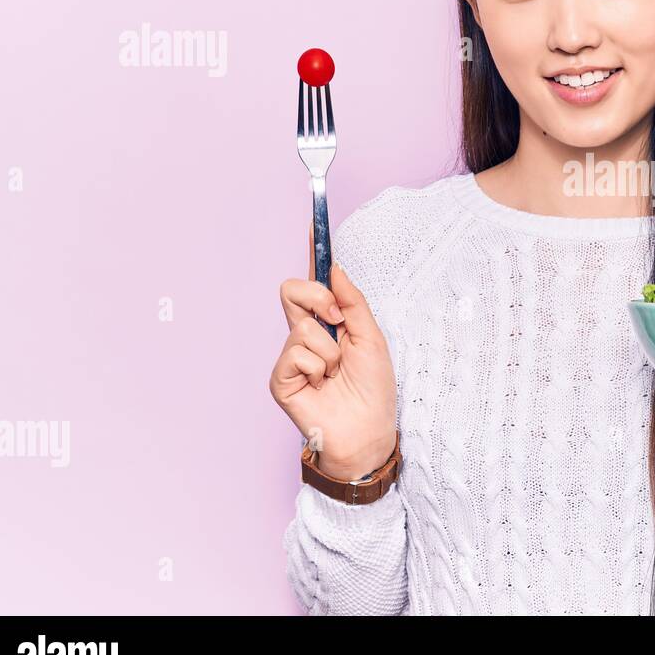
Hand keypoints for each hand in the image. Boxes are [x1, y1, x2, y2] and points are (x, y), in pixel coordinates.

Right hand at [268, 222, 397, 480]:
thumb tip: (334, 268)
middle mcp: (304, 336)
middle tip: (339, 321)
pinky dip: (318, 366)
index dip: (311, 254)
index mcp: (327, 324)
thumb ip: (352, 302)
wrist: (370, 431)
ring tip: (337, 373)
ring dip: (331, 350)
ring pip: (302, 327)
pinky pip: (295, 353)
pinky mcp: (281, 380)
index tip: (314, 224)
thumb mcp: (371, 338)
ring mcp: (290, 357)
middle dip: (318, 299)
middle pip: (291, 290)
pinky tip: (323, 385)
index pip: (312, 283)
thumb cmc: (374, 390)